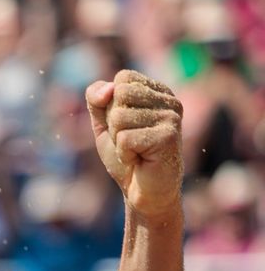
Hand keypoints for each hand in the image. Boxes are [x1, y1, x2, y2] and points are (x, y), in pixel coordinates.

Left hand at [86, 70, 182, 217]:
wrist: (142, 192)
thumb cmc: (126, 155)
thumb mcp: (104, 122)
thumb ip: (97, 98)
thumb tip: (109, 88)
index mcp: (158, 91)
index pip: (122, 78)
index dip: (111, 105)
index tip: (125, 125)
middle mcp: (170, 101)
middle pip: (119, 94)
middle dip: (114, 123)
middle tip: (130, 140)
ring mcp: (172, 118)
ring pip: (119, 118)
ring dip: (119, 141)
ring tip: (136, 151)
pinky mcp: (168, 138)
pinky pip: (125, 139)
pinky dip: (124, 154)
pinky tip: (139, 160)